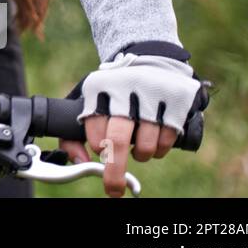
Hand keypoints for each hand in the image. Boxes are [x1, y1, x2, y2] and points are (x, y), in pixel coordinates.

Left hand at [59, 48, 205, 197]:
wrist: (152, 58)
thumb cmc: (115, 91)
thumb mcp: (90, 101)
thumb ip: (73, 133)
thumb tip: (79, 162)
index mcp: (97, 87)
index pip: (92, 130)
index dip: (97, 146)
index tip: (100, 149)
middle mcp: (123, 90)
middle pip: (116, 141)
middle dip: (113, 171)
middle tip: (113, 188)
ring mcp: (151, 96)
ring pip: (144, 145)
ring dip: (140, 155)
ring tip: (137, 146)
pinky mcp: (175, 102)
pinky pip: (165, 141)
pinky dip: (159, 149)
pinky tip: (154, 138)